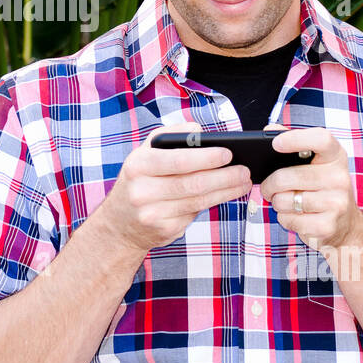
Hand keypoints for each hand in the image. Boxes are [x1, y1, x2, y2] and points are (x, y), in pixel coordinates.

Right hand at [94, 121, 253, 256]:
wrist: (118, 225)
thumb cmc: (138, 180)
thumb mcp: (144, 153)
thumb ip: (170, 136)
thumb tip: (199, 131)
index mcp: (138, 165)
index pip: (178, 160)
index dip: (206, 157)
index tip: (228, 153)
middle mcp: (142, 191)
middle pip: (193, 183)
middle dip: (224, 176)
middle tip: (245, 170)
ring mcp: (153, 214)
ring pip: (199, 201)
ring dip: (226, 191)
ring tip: (244, 182)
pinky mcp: (164, 230)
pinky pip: (195, 214)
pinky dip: (214, 203)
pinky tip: (227, 195)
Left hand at [258, 123, 362, 254]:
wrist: (345, 225)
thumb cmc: (321, 187)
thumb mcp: (314, 163)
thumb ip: (294, 144)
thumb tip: (269, 129)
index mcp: (336, 156)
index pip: (321, 139)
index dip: (296, 139)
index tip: (276, 144)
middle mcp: (340, 178)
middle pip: (287, 176)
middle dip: (269, 184)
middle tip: (268, 188)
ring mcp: (337, 203)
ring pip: (284, 200)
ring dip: (277, 203)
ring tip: (286, 202)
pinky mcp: (327, 226)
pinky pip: (289, 220)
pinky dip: (285, 219)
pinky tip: (296, 216)